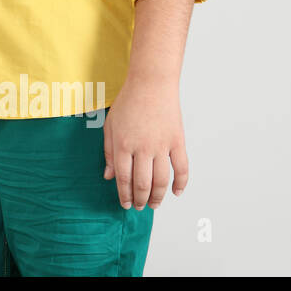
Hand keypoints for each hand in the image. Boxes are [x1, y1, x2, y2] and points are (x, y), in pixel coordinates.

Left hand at [102, 76, 188, 209]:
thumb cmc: (128, 102)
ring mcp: (161, 146)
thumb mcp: (110, 125)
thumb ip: (108, 152)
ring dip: (158, 196)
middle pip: (142, 184)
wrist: (151, 83)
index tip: (125, 204)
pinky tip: (176, 192)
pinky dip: (181, 183)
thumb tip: (109, 177)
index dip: (124, 195)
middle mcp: (142, 148)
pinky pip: (182, 168)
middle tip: (139, 207)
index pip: (123, 179)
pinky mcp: (178, 141)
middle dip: (140, 200)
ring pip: (161, 180)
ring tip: (154, 205)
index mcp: (122, 144)